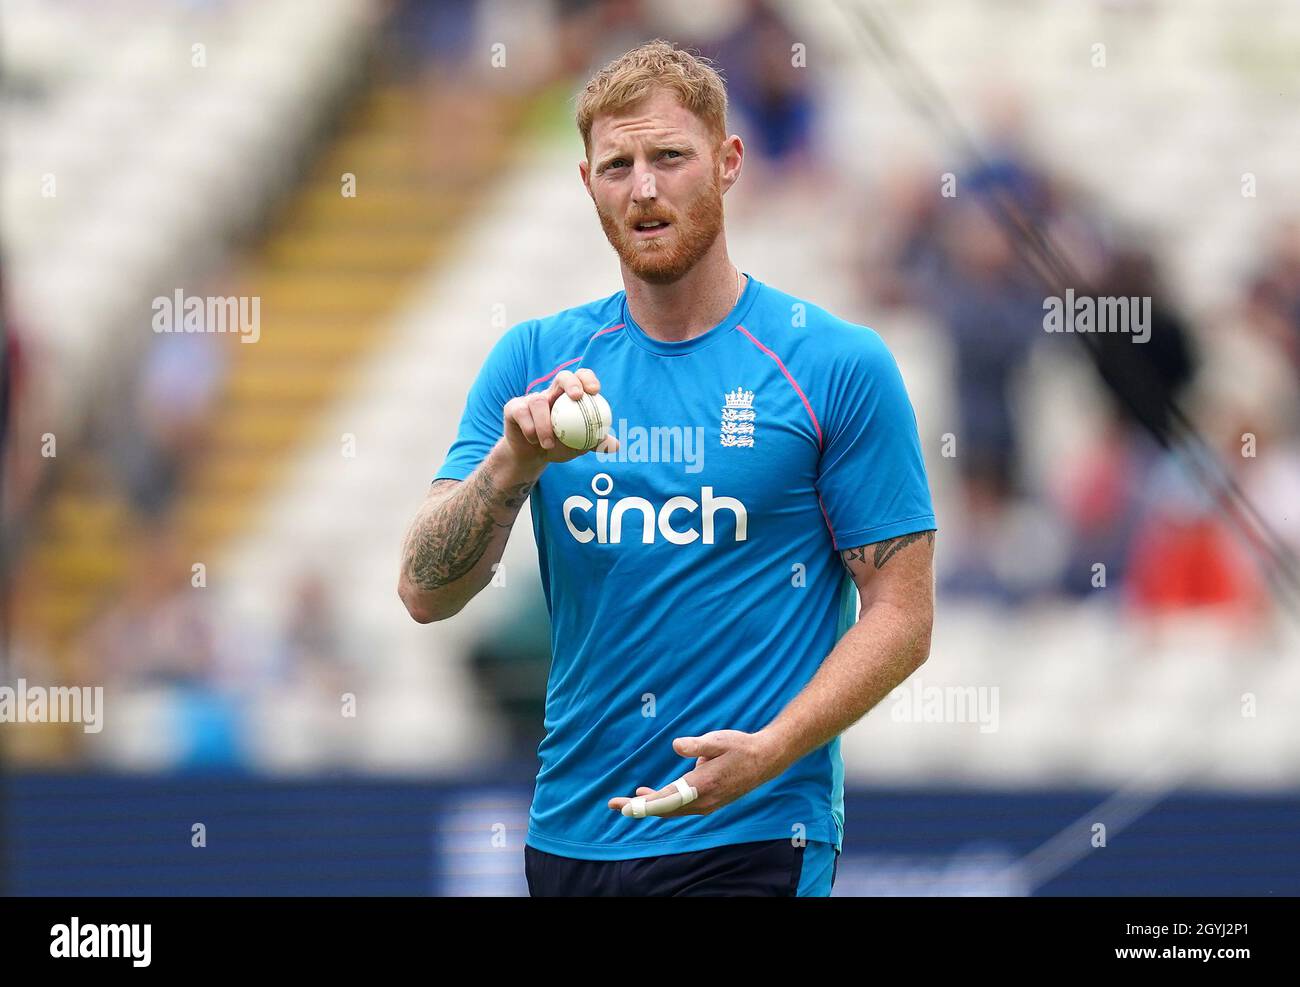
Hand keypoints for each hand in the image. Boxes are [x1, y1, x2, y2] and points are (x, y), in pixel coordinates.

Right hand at [501, 368, 618, 467]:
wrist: (531, 456)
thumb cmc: (557, 445)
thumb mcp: (578, 446)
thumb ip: (595, 443)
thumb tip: (616, 446)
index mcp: (568, 397)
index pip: (580, 378)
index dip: (588, 379)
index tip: (596, 391)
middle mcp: (550, 393)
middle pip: (562, 376)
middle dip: (571, 382)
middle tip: (577, 397)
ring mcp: (530, 399)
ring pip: (538, 401)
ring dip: (545, 424)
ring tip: (549, 444)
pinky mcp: (514, 408)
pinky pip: (522, 414)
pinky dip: (530, 429)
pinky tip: (534, 441)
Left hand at [607, 730, 784, 818]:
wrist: (765, 760)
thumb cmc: (740, 747)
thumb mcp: (718, 740)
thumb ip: (697, 744)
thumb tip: (676, 744)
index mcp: (701, 786)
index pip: (666, 800)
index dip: (643, 805)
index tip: (624, 807)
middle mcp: (702, 801)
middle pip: (664, 809)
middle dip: (638, 807)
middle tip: (613, 804)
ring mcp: (706, 804)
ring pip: (671, 810)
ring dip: (649, 806)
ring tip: (629, 800)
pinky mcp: (708, 802)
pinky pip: (680, 807)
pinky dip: (663, 803)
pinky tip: (651, 793)